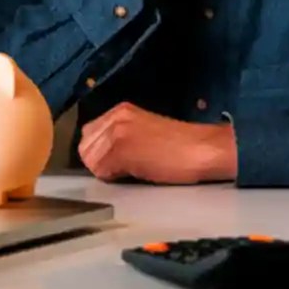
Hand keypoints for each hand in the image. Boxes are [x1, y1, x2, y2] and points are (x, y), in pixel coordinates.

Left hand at [78, 102, 236, 183]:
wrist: (202, 149)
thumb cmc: (181, 146)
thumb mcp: (144, 132)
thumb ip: (120, 137)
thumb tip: (103, 157)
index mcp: (120, 110)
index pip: (88, 134)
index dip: (97, 152)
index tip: (113, 163)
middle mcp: (114, 117)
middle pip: (85, 146)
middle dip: (97, 162)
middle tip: (121, 171)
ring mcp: (116, 132)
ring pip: (90, 159)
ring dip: (105, 171)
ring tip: (129, 172)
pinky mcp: (121, 150)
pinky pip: (102, 171)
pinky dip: (112, 178)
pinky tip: (133, 175)